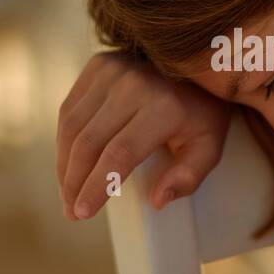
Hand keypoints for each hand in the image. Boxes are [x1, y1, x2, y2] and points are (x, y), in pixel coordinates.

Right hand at [56, 52, 231, 220]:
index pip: (119, 154)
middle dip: (74, 182)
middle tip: (72, 211)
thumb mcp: (209, 146)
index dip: (96, 186)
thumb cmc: (202, 111)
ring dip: (64, 165)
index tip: (82, 212)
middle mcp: (134, 84)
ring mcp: (112, 70)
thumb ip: (188, 176)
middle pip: (89, 143)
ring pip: (72, 127)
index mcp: (164, 106)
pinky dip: (64, 141)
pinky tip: (69, 164)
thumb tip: (158, 200)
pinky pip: (70, 110)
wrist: (197, 61)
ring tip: (68, 193)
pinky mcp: (99, 65)